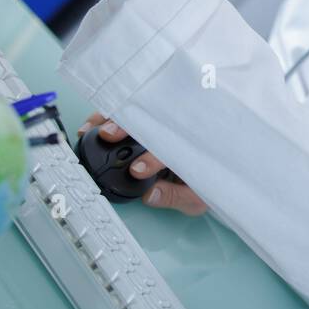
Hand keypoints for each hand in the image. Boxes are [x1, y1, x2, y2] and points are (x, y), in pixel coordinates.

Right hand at [78, 112, 208, 216]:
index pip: (169, 151)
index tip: (136, 170)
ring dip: (114, 119)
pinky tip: (94, 125)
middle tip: (108, 136)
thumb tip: (150, 195)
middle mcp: (172, 132)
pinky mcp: (147, 119)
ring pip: (136, 114)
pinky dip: (108, 116)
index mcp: (186, 150)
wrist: (214, 162)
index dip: (151, 160)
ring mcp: (160, 123)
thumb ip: (174, 197)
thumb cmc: (204, 179)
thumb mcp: (197, 196)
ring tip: (96, 129)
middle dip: (127, 128)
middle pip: (148, 124)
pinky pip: (127, 111)